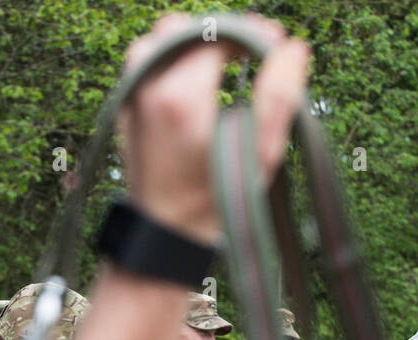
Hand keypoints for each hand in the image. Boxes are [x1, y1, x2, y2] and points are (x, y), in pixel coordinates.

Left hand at [119, 13, 309, 240]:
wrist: (165, 232)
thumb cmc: (216, 200)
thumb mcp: (259, 155)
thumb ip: (280, 98)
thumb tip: (293, 49)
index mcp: (180, 95)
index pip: (219, 33)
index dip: (253, 32)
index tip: (275, 44)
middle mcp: (147, 86)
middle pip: (187, 27)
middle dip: (223, 34)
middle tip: (253, 52)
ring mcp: (130, 94)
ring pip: (161, 38)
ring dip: (195, 42)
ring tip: (225, 61)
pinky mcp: (125, 104)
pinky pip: (147, 59)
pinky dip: (173, 58)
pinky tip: (197, 78)